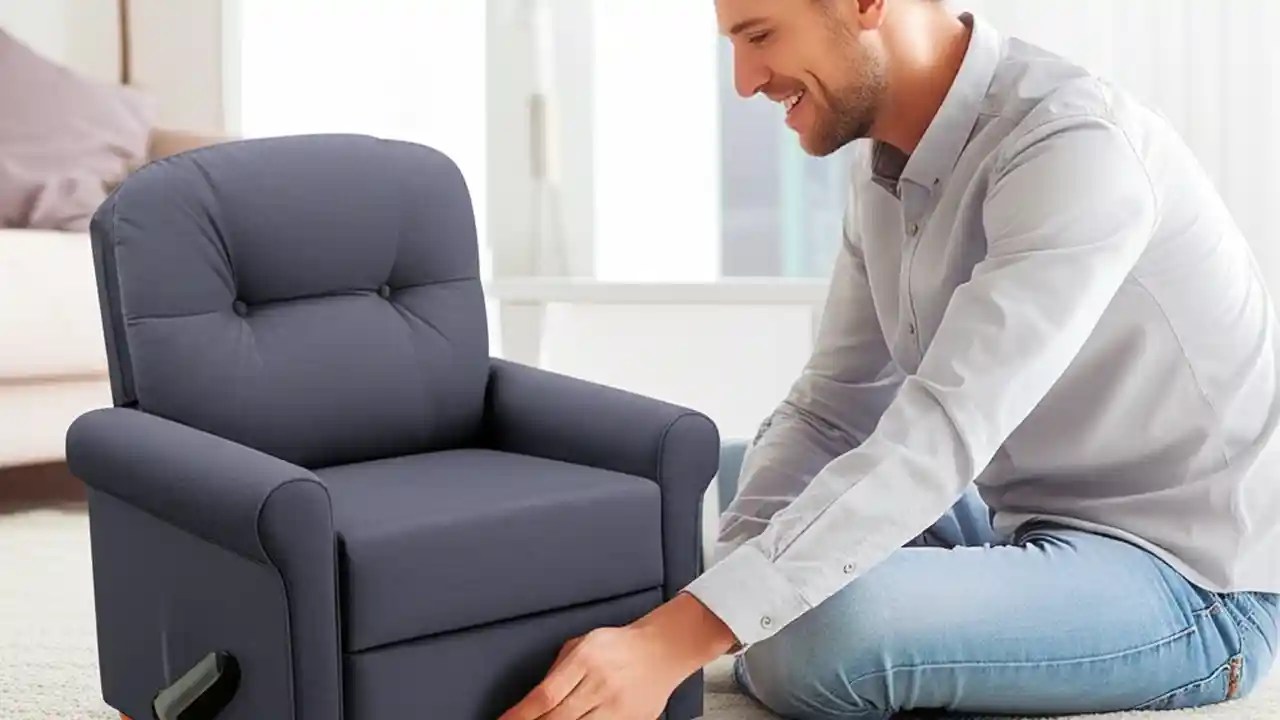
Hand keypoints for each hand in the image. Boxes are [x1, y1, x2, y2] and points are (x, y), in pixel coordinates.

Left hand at [498, 593, 736, 719]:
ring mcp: (617, 706)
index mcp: (585, 659)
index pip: (544, 695)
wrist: (663, 650)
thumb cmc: (620, 645)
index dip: (520, 715)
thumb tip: (533, 700)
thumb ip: (557, 670)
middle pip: (557, 718)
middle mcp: (600, 684)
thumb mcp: (582, 644)